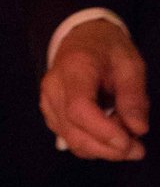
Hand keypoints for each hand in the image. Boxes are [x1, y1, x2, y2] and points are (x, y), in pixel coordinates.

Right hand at [41, 19, 148, 159]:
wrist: (82, 37)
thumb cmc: (107, 49)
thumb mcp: (130, 64)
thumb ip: (134, 96)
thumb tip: (137, 129)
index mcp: (75, 68)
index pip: (79, 108)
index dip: (103, 131)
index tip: (129, 142)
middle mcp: (54, 86)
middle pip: (74, 131)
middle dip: (108, 149)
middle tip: (138, 149)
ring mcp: (48, 101)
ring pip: (71, 140)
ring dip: (102, 149)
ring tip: (126, 137)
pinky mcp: (50, 112)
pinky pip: (70, 138)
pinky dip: (92, 144)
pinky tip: (109, 134)